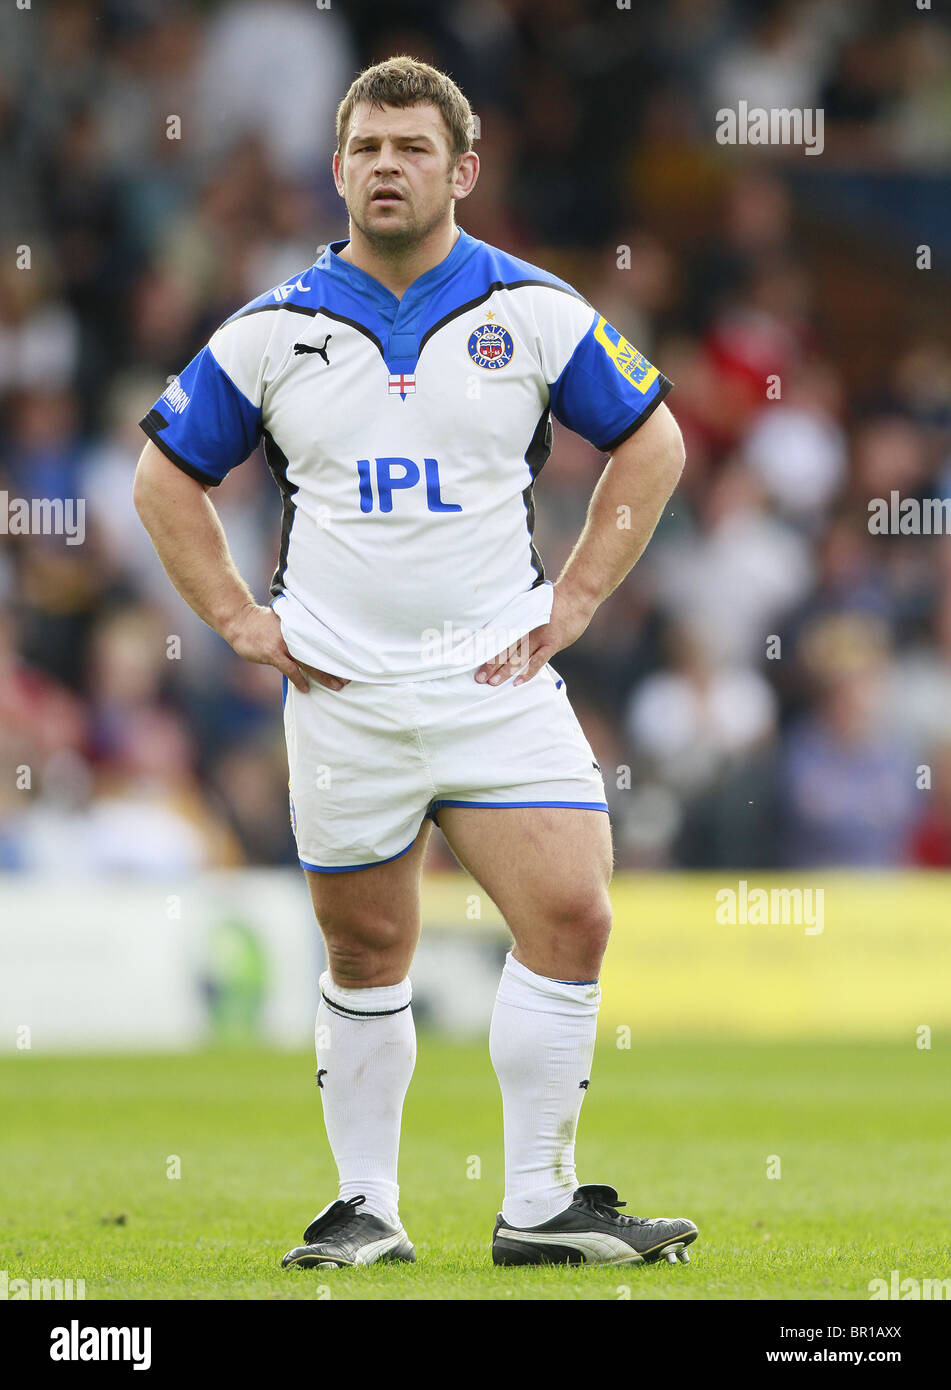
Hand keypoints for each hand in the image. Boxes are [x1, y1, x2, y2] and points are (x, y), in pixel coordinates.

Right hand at [223, 603, 347, 692]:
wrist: (240, 621)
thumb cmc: (262, 623)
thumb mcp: (284, 620)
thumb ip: (298, 629)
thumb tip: (313, 640)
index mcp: (300, 624)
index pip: (324, 638)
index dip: (338, 650)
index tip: (351, 660)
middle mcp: (296, 633)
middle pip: (320, 651)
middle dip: (336, 665)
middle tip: (350, 676)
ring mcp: (284, 643)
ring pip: (309, 662)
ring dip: (323, 675)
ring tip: (336, 686)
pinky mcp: (273, 653)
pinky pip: (290, 669)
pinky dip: (299, 679)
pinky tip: (306, 688)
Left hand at [474, 584, 597, 685]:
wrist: (575, 596)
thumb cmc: (554, 601)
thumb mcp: (533, 606)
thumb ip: (521, 618)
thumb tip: (506, 628)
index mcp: (519, 620)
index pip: (499, 637)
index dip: (486, 650)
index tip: (474, 660)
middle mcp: (526, 629)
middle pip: (505, 649)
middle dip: (491, 665)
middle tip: (479, 678)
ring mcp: (539, 637)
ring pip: (518, 657)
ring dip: (504, 670)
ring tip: (493, 683)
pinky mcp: (552, 643)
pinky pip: (538, 661)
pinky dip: (527, 672)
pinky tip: (518, 681)